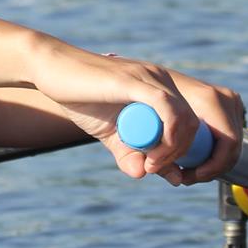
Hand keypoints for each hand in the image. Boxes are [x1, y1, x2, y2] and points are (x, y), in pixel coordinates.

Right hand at [27, 42, 239, 182]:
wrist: (52, 72)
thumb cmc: (80, 99)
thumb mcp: (110, 135)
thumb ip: (130, 154)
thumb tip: (145, 175)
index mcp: (163, 90)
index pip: (193, 123)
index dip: (191, 152)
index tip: (174, 173)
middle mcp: (163, 80)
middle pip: (196, 124)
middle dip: (188, 156)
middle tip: (164, 173)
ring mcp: (151, 78)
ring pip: (186, 119)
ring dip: (176, 151)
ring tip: (154, 166)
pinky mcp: (137, 80)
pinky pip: (168, 109)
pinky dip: (168, 138)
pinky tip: (153, 155)